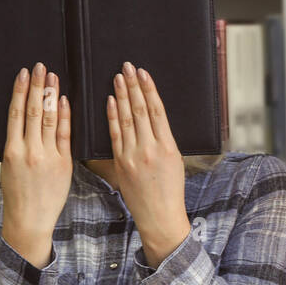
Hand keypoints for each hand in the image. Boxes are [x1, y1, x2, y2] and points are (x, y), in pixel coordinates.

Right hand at [0, 63, 72, 269]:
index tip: (24, 74)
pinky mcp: (64, 163)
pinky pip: (65, 135)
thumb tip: (23, 119)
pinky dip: (64, 116)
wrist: (29, 219)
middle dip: (37, 86)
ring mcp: (47, 157)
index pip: (16, 113)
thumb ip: (17, 144)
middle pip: (33, 111)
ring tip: (53, 77)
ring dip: (51, 95)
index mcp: (10, 151)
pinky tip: (64, 100)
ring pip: (49, 119)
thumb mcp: (8, 167)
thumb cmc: (17, 194)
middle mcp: (28, 151)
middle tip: (41, 67)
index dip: (20, 91)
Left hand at [107, 63, 190, 268]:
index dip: (149, 89)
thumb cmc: (169, 191)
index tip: (143, 73)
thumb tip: (152, 118)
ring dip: (122, 96)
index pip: (157, 110)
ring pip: (127, 119)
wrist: (160, 217)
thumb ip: (163, 140)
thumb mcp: (175, 162)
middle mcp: (152, 149)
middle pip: (142, 110)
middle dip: (133, 86)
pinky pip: (115, 136)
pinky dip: (113, 117)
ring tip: (117, 78)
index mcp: (169, 146)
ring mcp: (135, 156)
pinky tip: (110, 101)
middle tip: (127, 67)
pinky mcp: (121, 164)